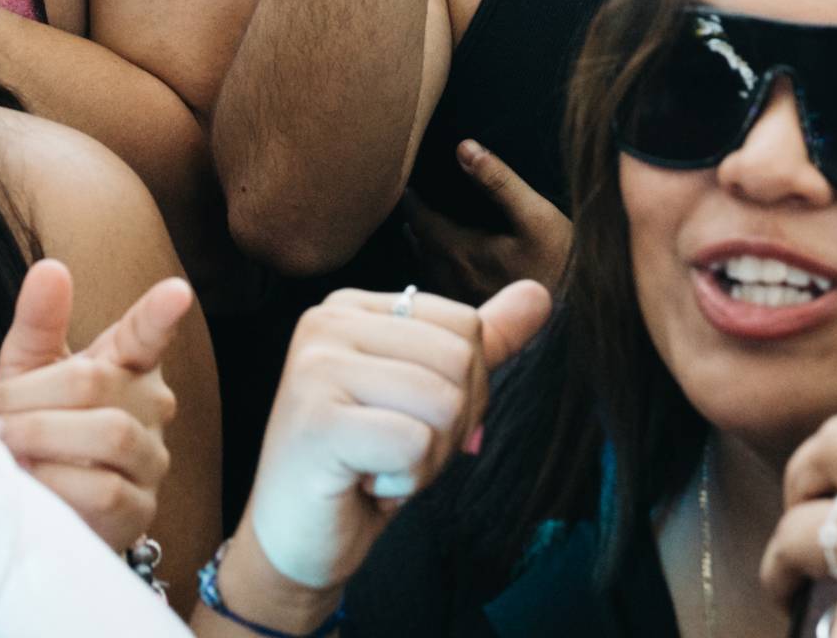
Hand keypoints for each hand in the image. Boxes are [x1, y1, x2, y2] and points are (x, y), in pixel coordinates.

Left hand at [0, 260, 195, 553]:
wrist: (40, 500)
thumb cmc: (39, 422)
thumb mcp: (28, 370)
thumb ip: (38, 322)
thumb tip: (49, 269)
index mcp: (127, 362)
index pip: (148, 333)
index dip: (161, 313)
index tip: (176, 292)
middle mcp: (152, 405)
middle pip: (98, 384)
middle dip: (31, 399)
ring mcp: (152, 458)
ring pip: (110, 436)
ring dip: (42, 439)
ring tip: (0, 446)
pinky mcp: (141, 509)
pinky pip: (107, 491)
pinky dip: (59, 484)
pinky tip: (31, 482)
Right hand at [233, 280, 552, 601]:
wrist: (295, 541)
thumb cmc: (363, 463)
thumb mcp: (429, 395)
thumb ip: (481, 342)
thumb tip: (541, 295)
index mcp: (353, 306)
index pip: (465, 326)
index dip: (463, 390)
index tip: (408, 420)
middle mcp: (327, 323)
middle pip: (461, 360)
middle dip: (449, 425)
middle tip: (394, 451)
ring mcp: (316, 368)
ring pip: (444, 402)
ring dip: (427, 456)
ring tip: (377, 464)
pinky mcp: (317, 420)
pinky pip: (416, 444)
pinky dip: (404, 479)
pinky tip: (363, 483)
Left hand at [402, 139, 572, 300]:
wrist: (581, 314)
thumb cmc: (564, 263)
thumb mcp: (536, 215)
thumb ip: (499, 181)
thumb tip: (464, 148)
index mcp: (464, 253)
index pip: (422, 224)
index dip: (412, 205)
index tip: (406, 189)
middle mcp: (456, 282)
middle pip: (421, 250)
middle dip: (415, 227)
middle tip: (411, 209)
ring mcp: (466, 303)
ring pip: (430, 274)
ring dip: (423, 251)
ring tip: (421, 235)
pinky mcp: (480, 317)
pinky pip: (445, 294)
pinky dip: (437, 275)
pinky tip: (448, 273)